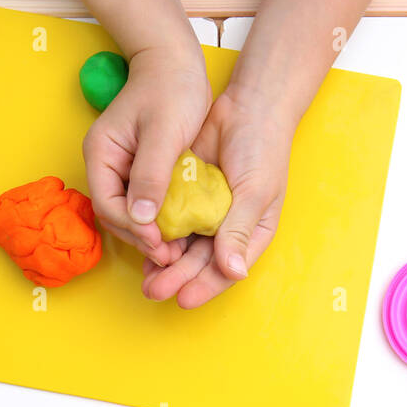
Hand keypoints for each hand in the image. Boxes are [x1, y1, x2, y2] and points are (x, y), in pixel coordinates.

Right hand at [82, 46, 211, 266]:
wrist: (178, 63)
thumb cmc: (171, 88)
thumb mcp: (163, 132)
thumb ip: (150, 175)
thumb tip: (140, 218)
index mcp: (101, 154)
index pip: (107, 204)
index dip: (132, 227)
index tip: (160, 241)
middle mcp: (107, 166)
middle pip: (116, 216)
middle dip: (142, 238)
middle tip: (171, 256)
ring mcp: (123, 171)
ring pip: (131, 215)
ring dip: (152, 236)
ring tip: (177, 252)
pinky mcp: (143, 173)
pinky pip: (147, 205)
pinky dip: (162, 222)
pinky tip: (181, 234)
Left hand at [141, 87, 293, 307]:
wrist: (248, 107)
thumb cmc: (263, 151)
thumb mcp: (255, 193)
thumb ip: (239, 231)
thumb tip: (233, 272)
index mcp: (250, 235)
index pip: (226, 270)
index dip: (205, 286)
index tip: (183, 299)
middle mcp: (227, 230)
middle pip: (199, 262)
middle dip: (177, 278)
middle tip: (153, 291)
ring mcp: (205, 213)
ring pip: (182, 246)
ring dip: (164, 262)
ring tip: (145, 278)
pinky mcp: (186, 196)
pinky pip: (169, 220)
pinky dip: (158, 233)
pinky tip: (143, 244)